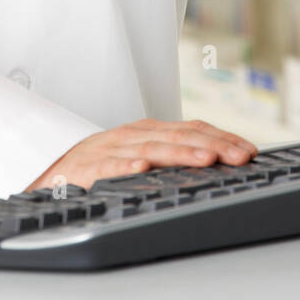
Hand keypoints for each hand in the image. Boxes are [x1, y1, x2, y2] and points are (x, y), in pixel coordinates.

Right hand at [25, 118, 257, 191]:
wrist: (49, 167)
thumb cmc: (99, 164)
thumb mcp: (139, 154)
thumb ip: (171, 157)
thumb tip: (216, 166)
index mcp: (148, 132)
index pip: (192, 129)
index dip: (222, 138)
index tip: (249, 151)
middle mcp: (134, 135)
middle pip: (179, 136)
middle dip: (214, 146)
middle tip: (242, 157)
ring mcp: (111, 148)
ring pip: (152, 148)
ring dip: (181, 153)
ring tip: (207, 160)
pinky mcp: (88, 167)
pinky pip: (109, 165)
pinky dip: (126, 165)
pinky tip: (143, 169)